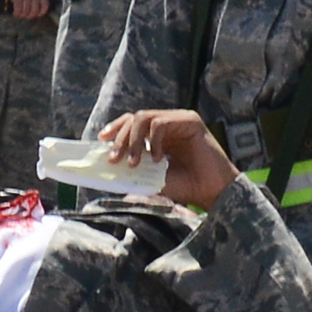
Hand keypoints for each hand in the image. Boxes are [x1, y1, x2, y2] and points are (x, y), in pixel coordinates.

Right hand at [3, 0, 50, 20]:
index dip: (41, 13)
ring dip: (22, 16)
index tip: (36, 15)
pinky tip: (14, 14)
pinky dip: (17, 14)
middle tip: (25, 16)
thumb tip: (34, 7)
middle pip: (35, 11)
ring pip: (26, 12)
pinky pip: (18, 10)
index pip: (45, 6)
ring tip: (19, 15)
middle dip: (29, 16)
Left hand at [98, 109, 236, 207]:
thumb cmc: (184, 187)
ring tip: (134, 162)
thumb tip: (106, 169)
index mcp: (157, 135)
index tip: (102, 139)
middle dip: (120, 139)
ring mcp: (178, 121)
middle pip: (134, 119)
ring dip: (133, 141)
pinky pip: (161, 123)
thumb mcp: (150, 178)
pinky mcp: (190, 121)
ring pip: (144, 118)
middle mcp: (167, 125)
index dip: (115, 128)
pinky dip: (154, 140)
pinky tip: (158, 158)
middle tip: (114, 159)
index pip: (131, 123)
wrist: (210, 192)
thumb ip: (132, 170)